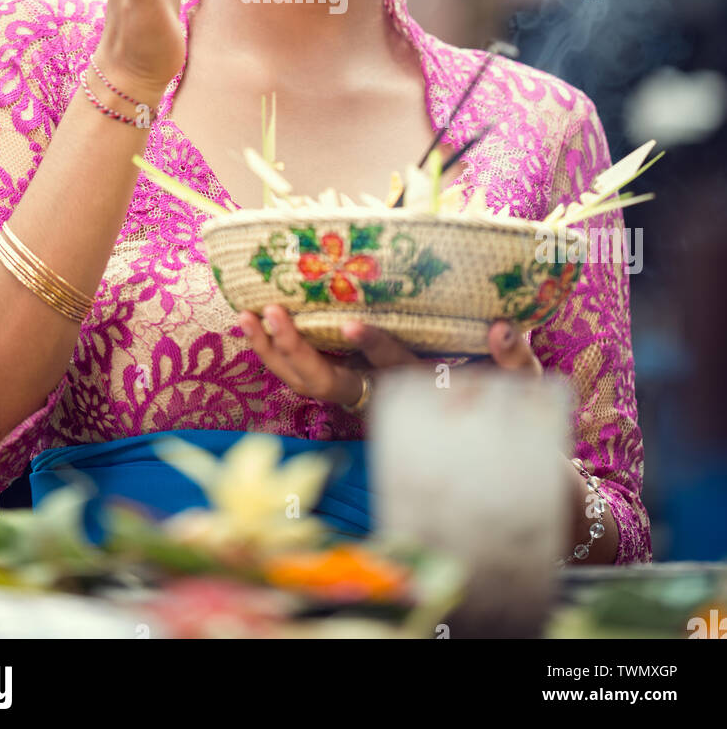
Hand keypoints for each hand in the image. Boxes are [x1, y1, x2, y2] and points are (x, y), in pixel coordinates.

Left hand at [237, 305, 423, 407]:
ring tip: (245, 316)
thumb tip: (351, 325)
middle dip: (281, 345)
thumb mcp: (400, 360)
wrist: (394, 389)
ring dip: (264, 344)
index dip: (345, 350)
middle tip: (265, 312)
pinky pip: (282, 360)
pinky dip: (267, 341)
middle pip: (300, 376)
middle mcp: (328, 391)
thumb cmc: (400, 372)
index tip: (349, 324)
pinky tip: (253, 320)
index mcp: (355, 389)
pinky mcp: (306, 369)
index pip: (338, 375)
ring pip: (285, 370)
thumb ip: (377, 345)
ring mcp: (314, 381)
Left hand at [238, 309, 541, 405]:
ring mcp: (362, 397)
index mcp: (420, 387)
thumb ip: (512, 356)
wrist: (486, 454)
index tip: (349, 324)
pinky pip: (304, 378)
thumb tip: (501, 327)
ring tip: (245, 316)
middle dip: (296, 350)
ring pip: (306, 385)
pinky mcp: (350, 389)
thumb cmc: (508, 407)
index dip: (372, 346)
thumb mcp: (521, 383)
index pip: (393, 367)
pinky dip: (276, 356)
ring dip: (272, 354)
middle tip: (273, 311)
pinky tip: (253, 326)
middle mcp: (383, 395)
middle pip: (329, 383)